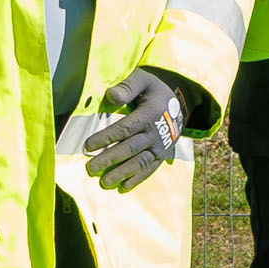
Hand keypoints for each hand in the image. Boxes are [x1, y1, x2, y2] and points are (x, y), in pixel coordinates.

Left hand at [80, 69, 186, 191]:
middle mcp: (156, 133)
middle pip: (130, 149)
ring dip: (122, 173)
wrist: (180, 103)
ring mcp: (160, 146)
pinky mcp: (162, 156)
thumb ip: (127, 87)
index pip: (125, 128)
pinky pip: (150, 169)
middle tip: (90, 169)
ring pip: (139, 162)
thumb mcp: (143, 80)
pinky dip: (137, 179)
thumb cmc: (153, 90)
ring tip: (104, 183)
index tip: (87, 145)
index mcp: (150, 114)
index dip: (106, 137)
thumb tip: (111, 96)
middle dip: (109, 159)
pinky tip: (123, 187)